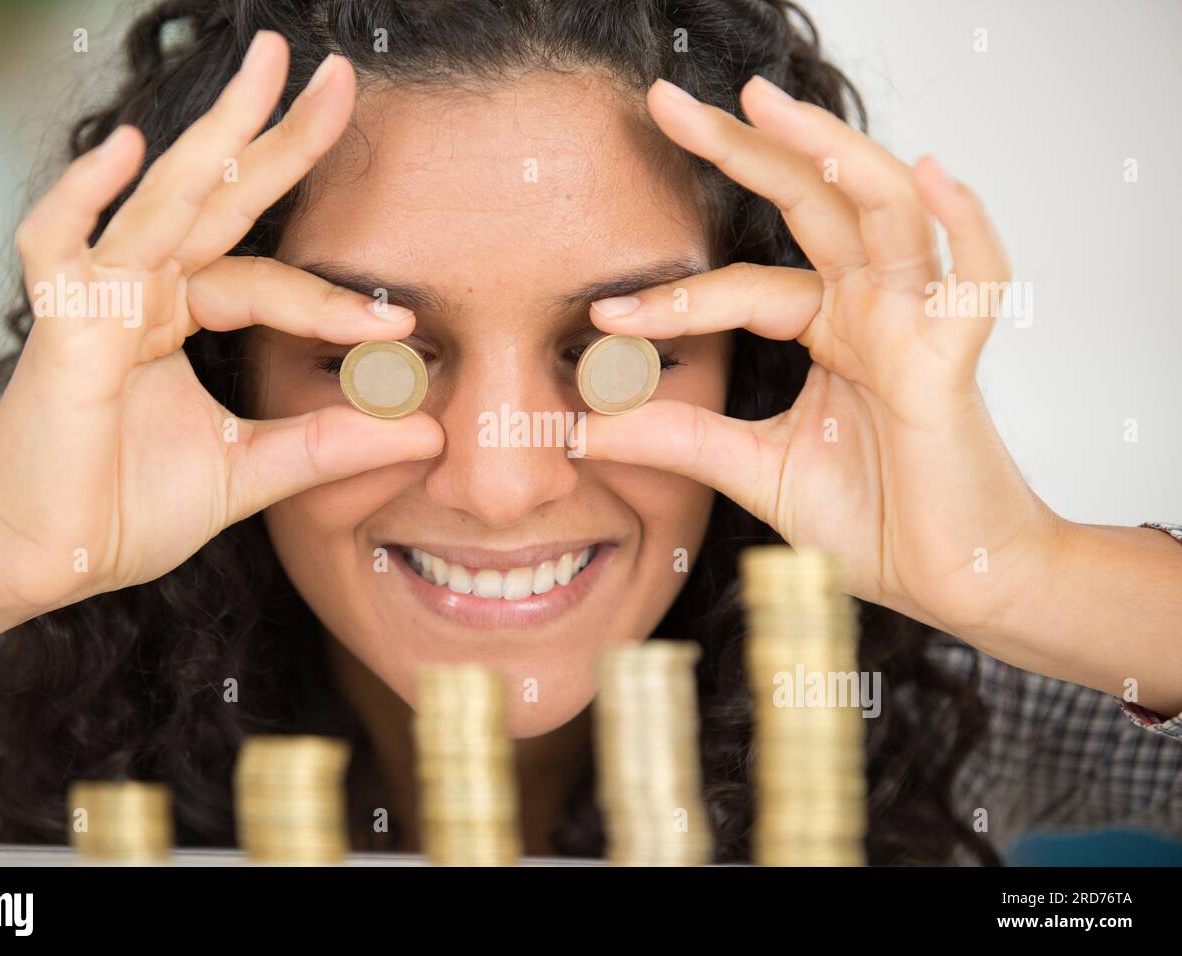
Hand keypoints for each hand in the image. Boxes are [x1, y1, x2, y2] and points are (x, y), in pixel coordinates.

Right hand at [0, 32, 442, 615]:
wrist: (42, 561)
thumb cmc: (121, 510)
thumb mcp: (250, 471)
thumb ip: (330, 446)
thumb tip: (426, 433)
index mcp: (179, 315)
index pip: (267, 279)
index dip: (333, 300)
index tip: (404, 325)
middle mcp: (143, 293)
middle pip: (221, 201)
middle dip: (278, 136)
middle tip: (337, 75)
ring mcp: (99, 301)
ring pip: (164, 203)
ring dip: (217, 134)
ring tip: (270, 70)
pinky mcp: (60, 330)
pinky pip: (61, 245)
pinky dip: (86, 196)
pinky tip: (132, 149)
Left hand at [578, 75, 1059, 638]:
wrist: (947, 581)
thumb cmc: (872, 521)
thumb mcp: (751, 470)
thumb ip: (677, 440)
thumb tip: (582, 426)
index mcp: (828, 330)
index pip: (743, 288)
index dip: (675, 298)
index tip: (601, 311)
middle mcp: (871, 310)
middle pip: (807, 205)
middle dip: (741, 150)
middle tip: (664, 101)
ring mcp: (915, 325)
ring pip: (880, 211)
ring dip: (826, 151)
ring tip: (761, 103)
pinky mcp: (956, 361)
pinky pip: (976, 279)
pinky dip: (964, 223)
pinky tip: (930, 171)